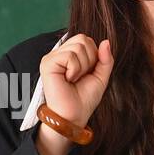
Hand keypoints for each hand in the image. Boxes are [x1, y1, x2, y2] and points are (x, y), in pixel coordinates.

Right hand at [35, 34, 113, 154]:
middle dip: (89, 60)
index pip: (86, 40)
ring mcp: (51, 57)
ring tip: (73, 79)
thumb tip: (106, 41)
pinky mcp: (47, 63)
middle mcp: (58, 53)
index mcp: (68, 55)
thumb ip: (105, 59)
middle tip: (79, 77)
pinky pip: (70, 56)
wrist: (74, 116)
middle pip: (83, 39)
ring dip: (82, 67)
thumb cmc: (84, 99)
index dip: (93, 56)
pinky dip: (75, 69)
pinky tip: (68, 79)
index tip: (86, 74)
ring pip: (78, 47)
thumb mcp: (101, 76)